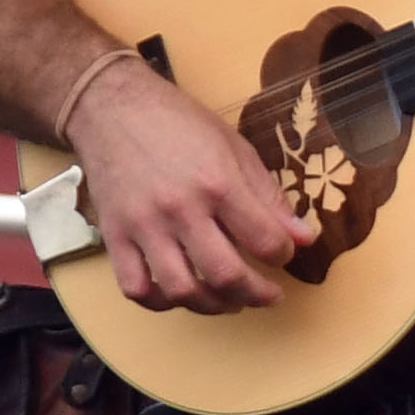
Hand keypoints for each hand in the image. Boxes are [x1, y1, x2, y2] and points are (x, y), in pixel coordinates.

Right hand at [70, 52, 303, 313]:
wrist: (110, 108)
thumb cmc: (177, 123)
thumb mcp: (235, 148)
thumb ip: (269, 197)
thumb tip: (304, 238)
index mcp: (218, 182)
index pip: (266, 241)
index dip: (285, 254)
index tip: (284, 252)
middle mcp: (180, 209)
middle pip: (225, 275)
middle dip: (257, 294)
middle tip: (268, 294)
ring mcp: (143, 226)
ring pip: (181, 290)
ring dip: (214, 306)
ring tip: (230, 300)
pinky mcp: (114, 236)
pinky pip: (136, 288)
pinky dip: (160, 302)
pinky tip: (180, 294)